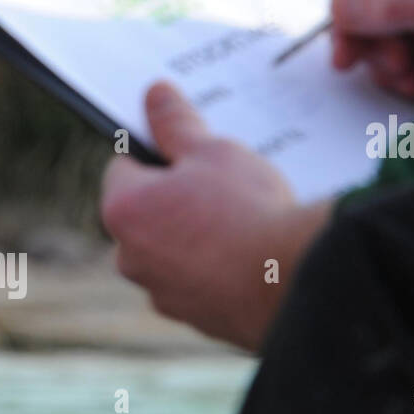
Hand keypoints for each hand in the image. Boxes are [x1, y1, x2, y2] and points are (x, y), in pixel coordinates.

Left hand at [100, 82, 331, 350]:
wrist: (290, 281)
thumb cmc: (246, 209)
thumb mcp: (213, 150)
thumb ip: (177, 123)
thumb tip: (154, 94)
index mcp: (123, 211)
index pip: (122, 168)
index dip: (155, 152)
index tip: (185, 148)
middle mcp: (130, 258)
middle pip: (146, 213)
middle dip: (175, 197)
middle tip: (219, 183)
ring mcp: (161, 292)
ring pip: (173, 251)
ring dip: (195, 235)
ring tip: (240, 220)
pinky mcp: (194, 318)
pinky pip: (198, 282)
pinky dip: (216, 269)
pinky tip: (250, 256)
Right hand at [327, 0, 413, 96]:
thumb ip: (397, 2)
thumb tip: (341, 10)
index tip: (344, 5)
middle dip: (355, 20)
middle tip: (352, 56)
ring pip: (364, 16)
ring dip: (372, 50)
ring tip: (401, 71)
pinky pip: (381, 45)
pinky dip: (387, 67)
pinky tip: (411, 80)